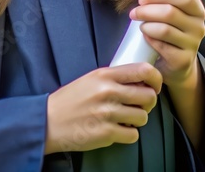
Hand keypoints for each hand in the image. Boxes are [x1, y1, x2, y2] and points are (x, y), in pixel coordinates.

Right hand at [45, 63, 161, 153]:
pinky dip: (128, 134)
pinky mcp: (106, 133)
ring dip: (137, 120)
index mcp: (104, 75)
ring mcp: (108, 113)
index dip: (155, 79)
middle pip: (148, 96)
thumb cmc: (70, 100)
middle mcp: (108, 92)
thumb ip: (113, 79)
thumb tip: (140, 82)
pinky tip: (117, 129)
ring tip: (123, 118)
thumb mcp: (90, 80)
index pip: (143, 70)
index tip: (154, 86)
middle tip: (138, 105)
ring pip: (143, 117)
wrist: (49, 121)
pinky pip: (133, 135)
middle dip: (148, 103)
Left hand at [131, 0, 204, 89]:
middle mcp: (198, 25)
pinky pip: (161, 45)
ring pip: (164, 29)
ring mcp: (193, 43)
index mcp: (196, 9)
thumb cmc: (169, 31)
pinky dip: (150, 39)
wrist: (176, 64)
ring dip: (146, 25)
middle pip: (170, 12)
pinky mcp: (184, 59)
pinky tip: (147, 38)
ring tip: (140, 25)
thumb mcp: (169, 11)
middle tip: (134, 12)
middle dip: (147, 10)